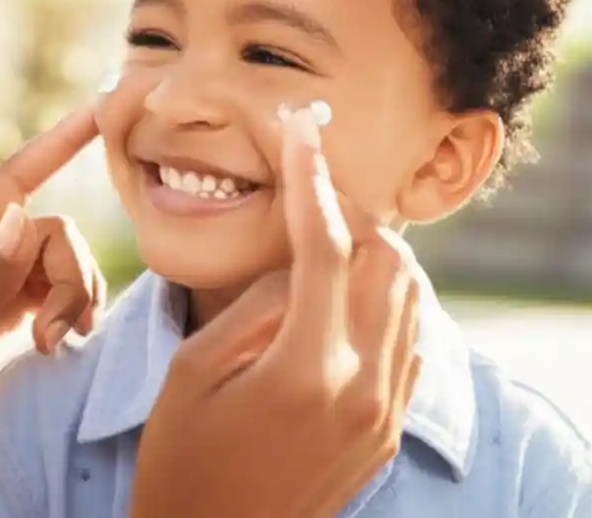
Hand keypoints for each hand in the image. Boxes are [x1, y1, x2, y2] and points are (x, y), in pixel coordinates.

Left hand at [0, 106, 104, 469]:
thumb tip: (29, 215)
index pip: (15, 178)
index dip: (58, 143)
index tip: (97, 109)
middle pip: (54, 234)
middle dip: (71, 279)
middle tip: (55, 336)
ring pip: (61, 263)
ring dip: (73, 299)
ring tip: (53, 346)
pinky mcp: (3, 310)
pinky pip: (56, 291)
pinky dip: (69, 313)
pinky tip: (57, 344)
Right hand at [131, 107, 421, 517]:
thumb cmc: (181, 462)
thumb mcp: (192, 372)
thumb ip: (255, 303)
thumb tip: (298, 258)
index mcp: (306, 369)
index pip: (324, 244)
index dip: (310, 176)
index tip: (299, 129)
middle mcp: (363, 388)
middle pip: (387, 260)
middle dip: (350, 210)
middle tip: (307, 192)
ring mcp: (384, 414)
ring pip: (409, 296)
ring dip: (373, 252)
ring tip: (323, 239)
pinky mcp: (388, 431)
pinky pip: (409, 341)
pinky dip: (386, 302)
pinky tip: (343, 297)